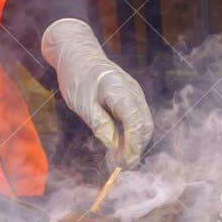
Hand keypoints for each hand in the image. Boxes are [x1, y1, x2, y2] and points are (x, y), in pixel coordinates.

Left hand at [41, 18, 152, 167]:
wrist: (78, 54)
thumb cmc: (77, 77)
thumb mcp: (82, 104)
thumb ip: (100, 125)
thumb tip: (114, 148)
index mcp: (119, 90)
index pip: (135, 123)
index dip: (132, 146)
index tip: (125, 164)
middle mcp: (133, 91)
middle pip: (145, 126)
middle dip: (136, 148)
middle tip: (121, 167)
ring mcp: (136, 93)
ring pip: (145, 124)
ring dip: (135, 143)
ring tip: (119, 160)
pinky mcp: (134, 96)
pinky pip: (139, 118)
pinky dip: (133, 134)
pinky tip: (120, 145)